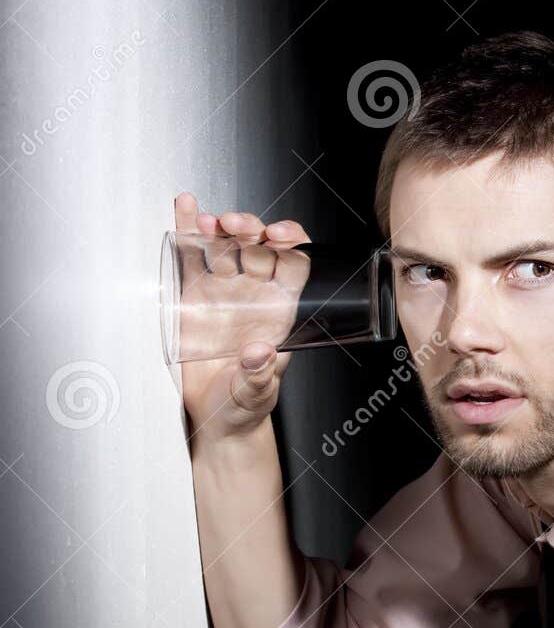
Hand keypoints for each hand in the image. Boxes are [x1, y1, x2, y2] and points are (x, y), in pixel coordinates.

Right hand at [173, 192, 311, 444]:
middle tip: (238, 227)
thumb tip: (261, 352)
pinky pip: (192, 257)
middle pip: (259, 246)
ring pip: (226, 245)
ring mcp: (223, 292)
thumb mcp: (255, 393)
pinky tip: (185, 208)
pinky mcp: (193, 296)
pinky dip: (188, 229)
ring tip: (210, 221)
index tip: (280, 236)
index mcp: (279, 311)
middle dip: (251, 229)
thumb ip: (259, 375)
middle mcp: (253, 296)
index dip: (292, 242)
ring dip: (220, 226)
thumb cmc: (244, 406)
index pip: (294, 263)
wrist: (216, 420)